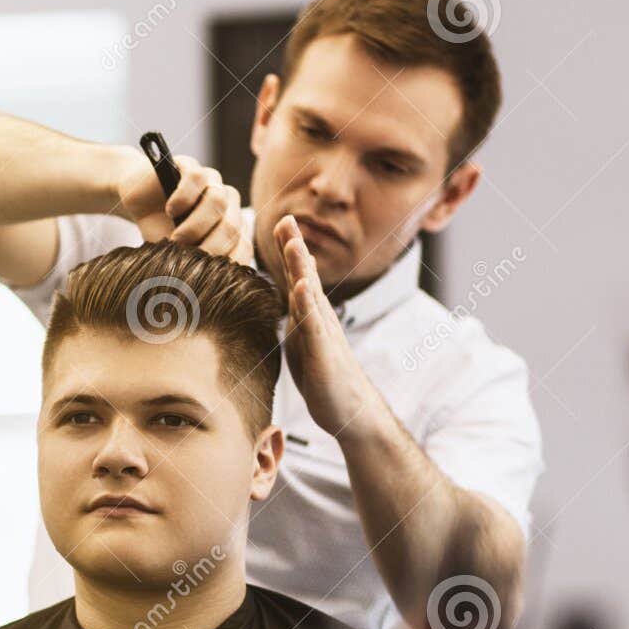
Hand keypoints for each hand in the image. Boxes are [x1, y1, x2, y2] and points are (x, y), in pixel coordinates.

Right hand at [116, 152, 252, 266]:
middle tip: (186, 255)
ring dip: (196, 225)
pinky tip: (171, 210)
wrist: (139, 200)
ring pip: (218, 201)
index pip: (243, 247)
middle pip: (233, 225)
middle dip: (210, 246)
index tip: (206, 276)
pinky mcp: (190, 165)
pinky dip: (184, 198)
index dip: (227, 263)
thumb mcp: (178, 253)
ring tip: (175, 237)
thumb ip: (197, 266)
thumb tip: (212, 292)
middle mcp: (227, 202)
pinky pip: (197, 179)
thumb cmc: (160, 230)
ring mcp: (211, 181)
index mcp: (231, 225)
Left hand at [275, 214, 385, 438]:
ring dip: (301, 268)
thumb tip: (284, 303)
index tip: (279, 222)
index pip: (298, 276)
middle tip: (286, 218)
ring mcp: (323, 334)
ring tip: (293, 244)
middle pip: (305, 276)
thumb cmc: (324, 377)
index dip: (289, 250)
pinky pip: (313, 326)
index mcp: (310, 315)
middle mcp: (319, 319)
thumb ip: (295, 319)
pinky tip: (301, 288)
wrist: (348, 409)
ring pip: (310, 296)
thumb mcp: (301, 342)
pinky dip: (306, 306)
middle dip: (295, 247)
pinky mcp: (323, 354)